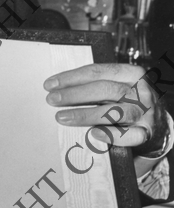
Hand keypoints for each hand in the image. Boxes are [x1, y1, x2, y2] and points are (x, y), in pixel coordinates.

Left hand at [43, 63, 167, 170]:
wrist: (157, 124)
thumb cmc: (127, 102)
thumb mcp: (115, 87)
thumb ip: (94, 85)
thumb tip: (58, 89)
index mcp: (132, 74)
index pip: (98, 71)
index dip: (72, 77)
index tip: (50, 84)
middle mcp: (140, 91)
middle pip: (105, 89)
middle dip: (75, 94)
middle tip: (52, 100)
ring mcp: (145, 112)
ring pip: (114, 112)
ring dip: (85, 115)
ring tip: (62, 117)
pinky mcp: (147, 132)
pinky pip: (130, 135)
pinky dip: (111, 135)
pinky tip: (93, 134)